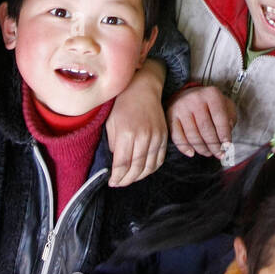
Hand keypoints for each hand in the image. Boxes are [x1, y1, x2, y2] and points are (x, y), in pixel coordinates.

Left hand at [106, 60, 167, 186]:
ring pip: (149, 167)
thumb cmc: (122, 105)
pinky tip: (143, 171)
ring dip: (139, 177)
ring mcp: (156, 137)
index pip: (122, 164)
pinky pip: (159, 159)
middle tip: (119, 183)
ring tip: (129, 179)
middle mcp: (143, 137)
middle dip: (126, 180)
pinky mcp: (164, 136)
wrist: (142, 89)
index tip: (111, 182)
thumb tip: (118, 162)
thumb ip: (114, 145)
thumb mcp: (111, 123)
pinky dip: (152, 169)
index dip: (117, 177)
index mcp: (127, 134)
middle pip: (136, 169)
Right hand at [168, 85, 236, 158]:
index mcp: (211, 94)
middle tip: (219, 154)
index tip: (228, 147)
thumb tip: (226, 134)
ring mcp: (181, 107)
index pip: (220, 118)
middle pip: (205, 128)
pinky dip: (184, 147)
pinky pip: (177, 136)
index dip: (224, 135)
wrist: (186, 95)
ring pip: (192, 135)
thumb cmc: (209, 104)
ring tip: (208, 153)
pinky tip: (192, 153)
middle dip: (214, 145)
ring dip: (202, 148)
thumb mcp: (225, 104)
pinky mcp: (170, 115)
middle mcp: (195, 98)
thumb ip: (230, 117)